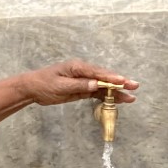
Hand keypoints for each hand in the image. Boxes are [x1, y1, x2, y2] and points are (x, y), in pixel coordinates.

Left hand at [0, 60, 136, 133]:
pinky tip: (118, 100)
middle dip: (120, 82)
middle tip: (134, 86)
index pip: (97, 72)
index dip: (111, 77)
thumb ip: (78, 85)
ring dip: (116, 92)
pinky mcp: (82, 88)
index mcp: (77, 67)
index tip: (123, 81)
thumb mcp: (60, 86)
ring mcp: (84, 80)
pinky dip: (107, 96)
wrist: (32, 88)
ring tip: (131, 97)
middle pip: (104, 77)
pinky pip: (97, 92)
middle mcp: (83, 72)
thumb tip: (95, 84)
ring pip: (103, 85)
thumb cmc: (44, 84)